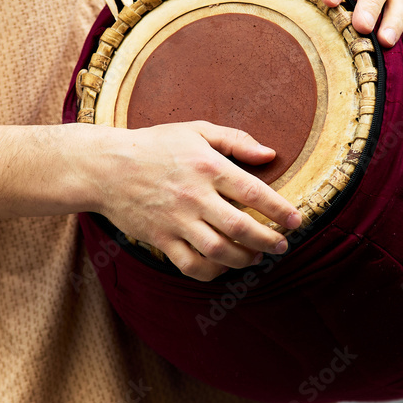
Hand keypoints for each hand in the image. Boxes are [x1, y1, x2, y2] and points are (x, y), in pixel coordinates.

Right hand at [86, 121, 301, 281]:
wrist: (106, 167)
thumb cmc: (154, 145)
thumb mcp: (195, 131)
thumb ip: (235, 140)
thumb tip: (269, 155)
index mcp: (207, 167)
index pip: (254, 194)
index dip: (280, 210)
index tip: (296, 221)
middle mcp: (194, 196)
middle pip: (242, 228)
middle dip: (269, 241)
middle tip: (281, 245)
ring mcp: (176, 221)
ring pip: (219, 252)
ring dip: (245, 259)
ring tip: (256, 256)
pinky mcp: (160, 239)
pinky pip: (191, 265)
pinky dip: (212, 272)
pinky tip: (223, 266)